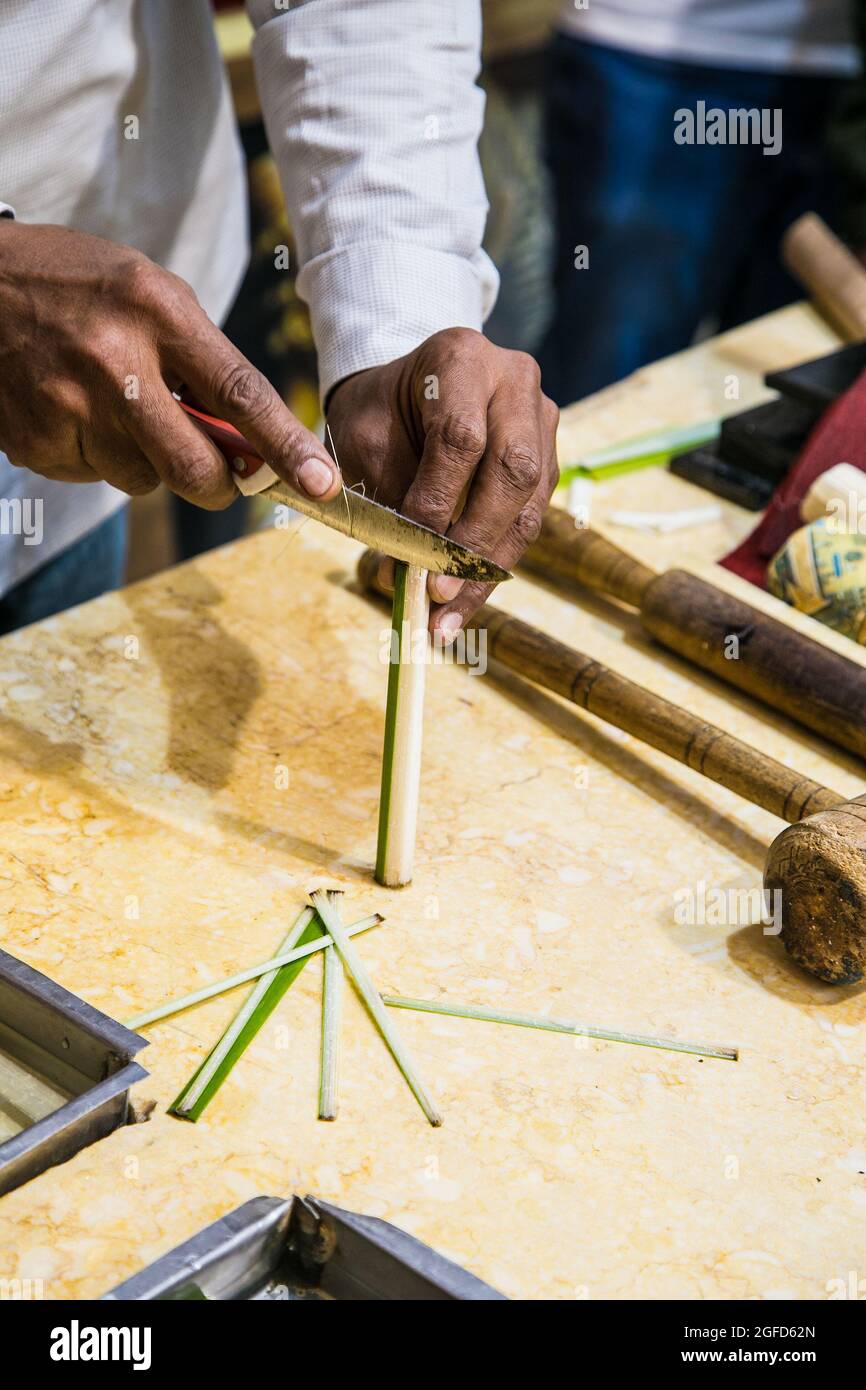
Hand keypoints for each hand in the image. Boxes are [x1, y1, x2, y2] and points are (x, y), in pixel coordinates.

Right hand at [0, 222, 340, 506]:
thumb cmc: (79, 286)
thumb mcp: (150, 295)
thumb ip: (201, 360)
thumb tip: (250, 440)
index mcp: (156, 310)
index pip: (240, 392)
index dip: (285, 446)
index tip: (322, 483)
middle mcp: (113, 360)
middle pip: (193, 467)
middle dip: (217, 485)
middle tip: (220, 478)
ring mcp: (67, 405)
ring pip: (143, 479)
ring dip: (144, 459)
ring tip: (110, 404)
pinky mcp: (34, 440)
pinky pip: (94, 477)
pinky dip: (95, 456)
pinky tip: (70, 409)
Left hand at [326, 328, 558, 638]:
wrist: (408, 388)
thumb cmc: (380, 411)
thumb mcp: (365, 438)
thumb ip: (389, 494)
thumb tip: (407, 574)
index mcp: (461, 359)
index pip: (460, 438)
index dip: (437, 503)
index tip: (410, 555)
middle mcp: (514, 381)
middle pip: (512, 472)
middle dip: (474, 543)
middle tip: (438, 595)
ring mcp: (541, 418)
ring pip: (530, 504)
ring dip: (488, 569)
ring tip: (449, 617)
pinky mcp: (548, 456)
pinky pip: (531, 517)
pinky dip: (495, 563)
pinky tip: (464, 600)